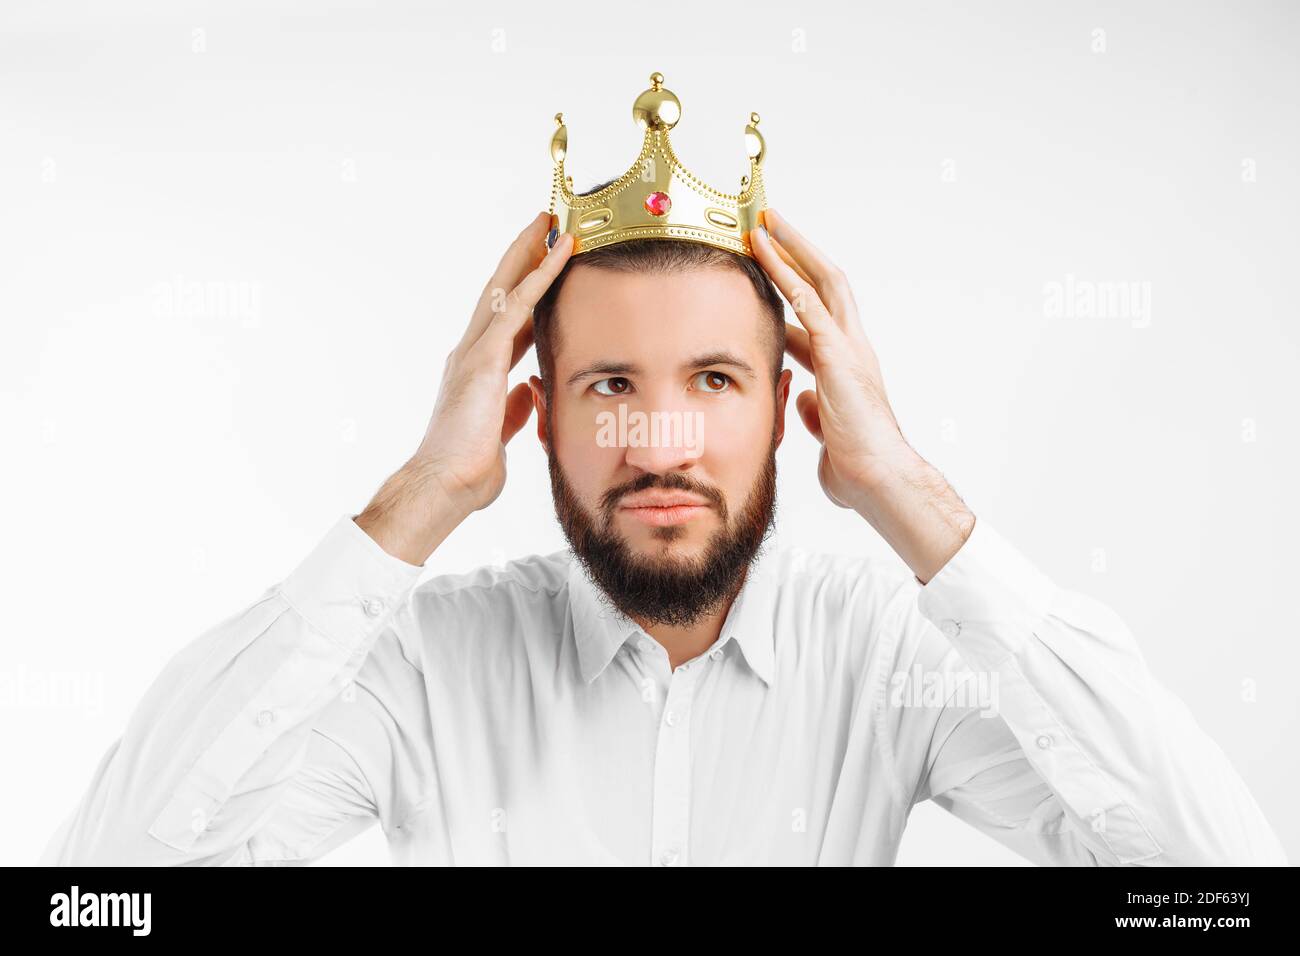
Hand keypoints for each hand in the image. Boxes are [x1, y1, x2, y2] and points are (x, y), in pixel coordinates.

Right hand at [356, 212, 573, 563]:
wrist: (443, 487)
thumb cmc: (469, 471)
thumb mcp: (501, 433)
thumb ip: (513, 409)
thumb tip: (527, 391)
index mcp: (476, 372)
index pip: (506, 321)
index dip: (527, 292)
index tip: (546, 269)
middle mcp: (471, 353)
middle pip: (501, 291)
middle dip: (523, 256)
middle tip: (547, 225)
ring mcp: (474, 352)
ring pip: (506, 288)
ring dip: (531, 253)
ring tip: (553, 223)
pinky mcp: (483, 359)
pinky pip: (517, 306)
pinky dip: (539, 277)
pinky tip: (558, 254)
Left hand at [751, 208, 972, 581]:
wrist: (879, 479)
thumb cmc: (857, 466)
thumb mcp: (826, 431)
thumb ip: (815, 411)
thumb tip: (802, 400)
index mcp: (846, 365)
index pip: (817, 316)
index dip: (793, 290)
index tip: (769, 272)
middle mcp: (852, 347)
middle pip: (825, 283)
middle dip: (798, 252)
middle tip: (769, 226)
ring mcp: (849, 347)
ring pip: (819, 281)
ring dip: (790, 250)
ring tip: (763, 224)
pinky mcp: (840, 354)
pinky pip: (809, 304)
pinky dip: (785, 275)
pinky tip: (764, 254)